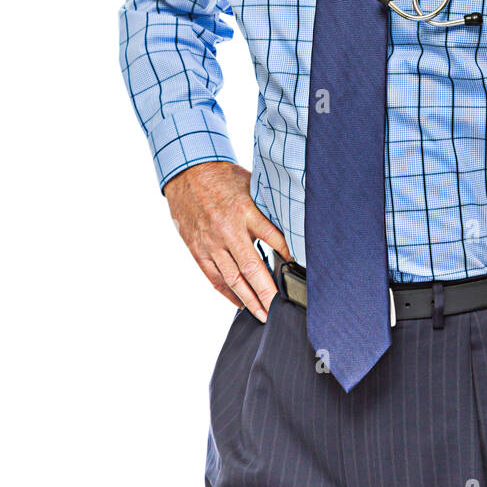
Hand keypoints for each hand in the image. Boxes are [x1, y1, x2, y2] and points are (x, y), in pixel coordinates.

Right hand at [163, 161, 290, 320]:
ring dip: (249, 299)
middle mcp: (228, 230)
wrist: (187, 173)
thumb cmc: (223, 178)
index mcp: (245, 210)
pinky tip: (240, 303)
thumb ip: (266, 208)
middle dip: (267, 292)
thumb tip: (291, 224)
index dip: (288, 255)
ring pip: (233, 278)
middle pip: (252, 267)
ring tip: (263, 314)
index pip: (273, 237)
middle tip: (280, 309)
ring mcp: (211, 242)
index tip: (300, 270)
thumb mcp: (251, 185)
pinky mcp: (198, 249)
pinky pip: (214, 277)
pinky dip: (228, 293)